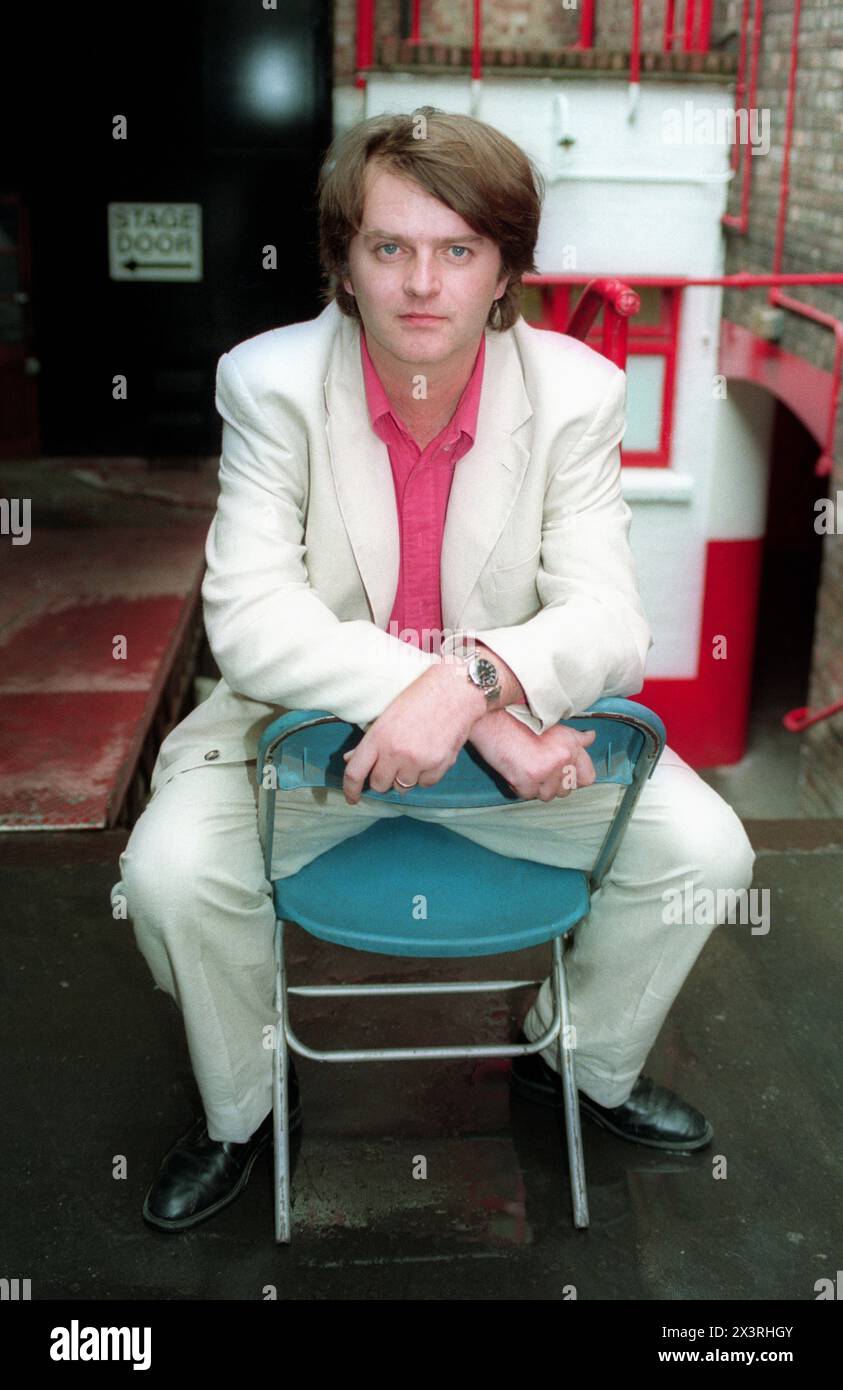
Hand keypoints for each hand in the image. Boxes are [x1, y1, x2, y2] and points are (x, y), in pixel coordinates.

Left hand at [341, 660, 484, 803]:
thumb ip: (368, 742)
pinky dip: (425, 775)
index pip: (355, 773)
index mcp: (378, 738)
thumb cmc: (418, 699)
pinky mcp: (438, 765)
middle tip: (393, 763)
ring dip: (405, 777)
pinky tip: (429, 755)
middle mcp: (396, 752)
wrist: (454, 691)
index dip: (350, 790)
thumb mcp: (387, 717)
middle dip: (383, 778)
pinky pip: (425, 784)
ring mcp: (418, 761)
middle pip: (379, 785)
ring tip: (414, 755)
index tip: (352, 798)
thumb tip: (350, 759)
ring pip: (403, 787)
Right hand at [467, 708, 597, 801]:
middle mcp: (564, 759)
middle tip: (537, 768)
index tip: (562, 775)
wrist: (491, 719)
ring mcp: (547, 771)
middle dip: (552, 784)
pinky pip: (527, 796)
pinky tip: (513, 771)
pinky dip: (518, 787)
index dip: (574, 780)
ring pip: (547, 796)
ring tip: (524, 767)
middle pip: (566, 791)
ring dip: (535, 787)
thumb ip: (574, 738)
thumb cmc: (518, 720)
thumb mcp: (553, 724)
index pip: (588, 778)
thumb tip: (591, 737)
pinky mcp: (528, 780)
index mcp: (571, 745)